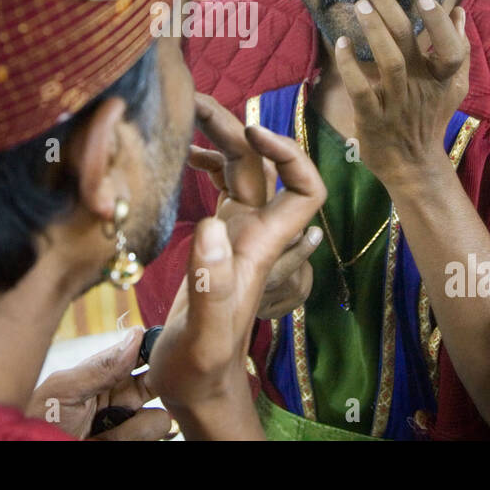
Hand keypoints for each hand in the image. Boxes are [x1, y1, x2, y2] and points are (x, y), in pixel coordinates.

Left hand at [26, 328, 173, 440]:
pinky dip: (133, 438)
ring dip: (135, 427)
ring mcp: (126, 425)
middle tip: (136, 397)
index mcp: (103, 375)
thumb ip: (101, 367)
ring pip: (158, 418)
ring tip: (101, 434)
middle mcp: (119, 399)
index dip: (153, 350)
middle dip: (156, 388)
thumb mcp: (64, 389)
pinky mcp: (131, 442)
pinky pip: (154, 435)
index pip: (139, 354)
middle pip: (155, 385)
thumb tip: (135, 336)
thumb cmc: (36, 420)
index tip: (162, 352)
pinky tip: (107, 441)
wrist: (27, 449)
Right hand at [148, 110, 325, 436]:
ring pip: (243, 172)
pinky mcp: (219, 240)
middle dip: (239, 129)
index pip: (306, 189)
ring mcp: (240, 235)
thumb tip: (212, 227)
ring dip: (222, 139)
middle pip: (265, 168)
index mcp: (262, 249)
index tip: (250, 132)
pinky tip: (184, 155)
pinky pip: (223, 188)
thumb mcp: (202, 338)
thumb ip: (210, 287)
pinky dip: (208, 164)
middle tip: (196, 102)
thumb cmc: (200, 370)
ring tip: (185, 114)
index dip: (289, 153)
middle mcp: (257, 235)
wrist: (197, 387)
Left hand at [335, 0, 470, 186]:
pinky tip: (341, 45)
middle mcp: (422, 86)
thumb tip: (457, 10)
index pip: (450, 48)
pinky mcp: (373, 118)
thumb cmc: (430, 117)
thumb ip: (456, 48)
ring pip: (389, 62)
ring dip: (373, 31)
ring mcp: (397, 102)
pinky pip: (361, 90)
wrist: (414, 165)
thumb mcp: (452, 86)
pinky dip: (351, 66)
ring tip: (358, 4)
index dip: (440, 25)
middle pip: (409, 39)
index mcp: (443, 77)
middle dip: (388, 4)